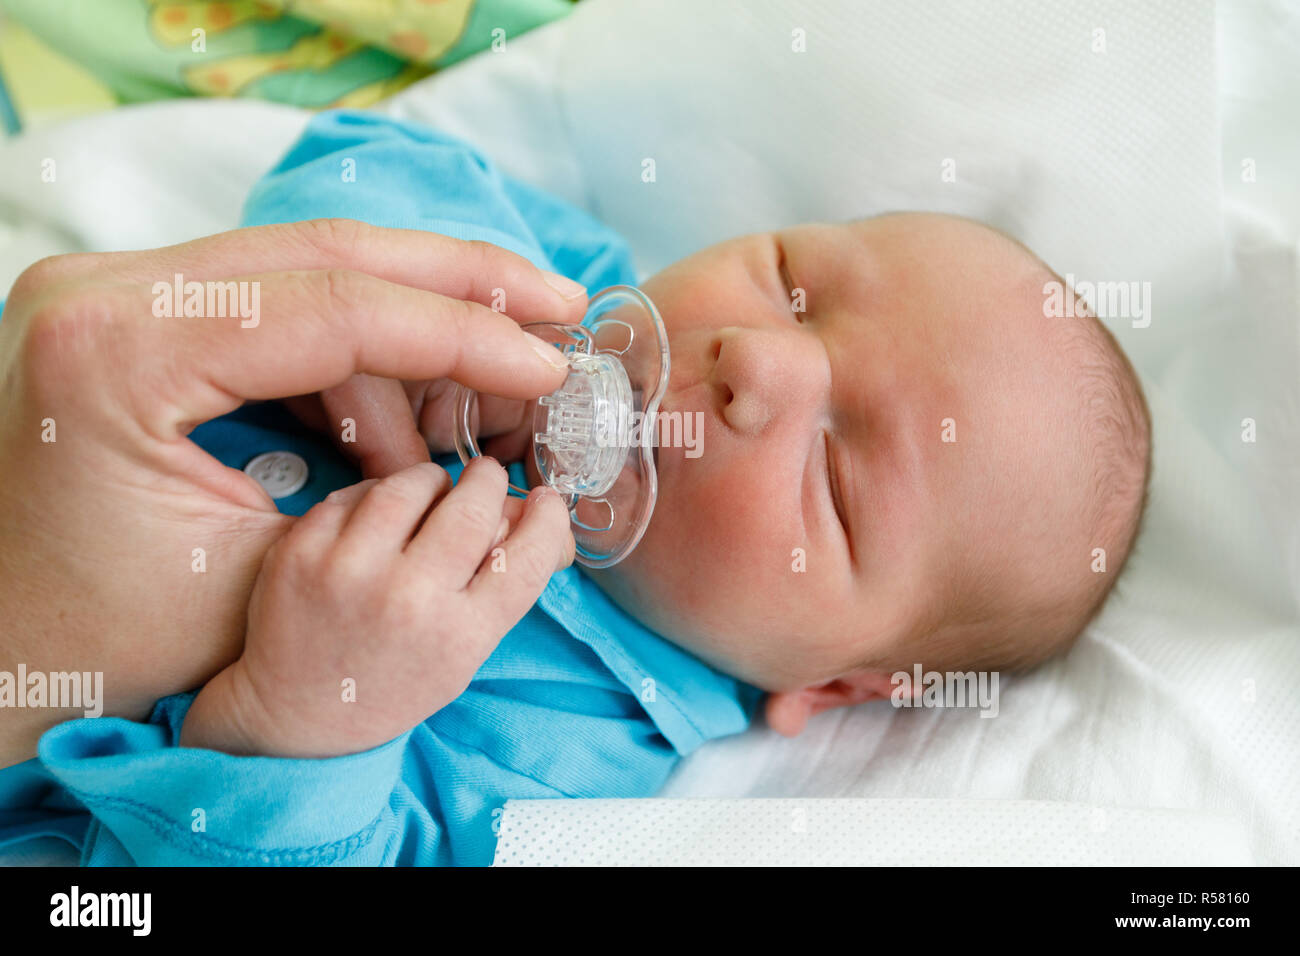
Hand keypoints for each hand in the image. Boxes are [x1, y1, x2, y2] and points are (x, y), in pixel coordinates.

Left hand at [0, 219, 584, 766]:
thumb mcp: (267, 576)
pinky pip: (272, 309)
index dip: (465, 335)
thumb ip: (382, 494)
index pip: (336, 308)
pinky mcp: (128, 313)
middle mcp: (102, 289)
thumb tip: (484, 442)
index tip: (550, 364)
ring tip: (474, 420)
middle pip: (328, 251)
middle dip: (460, 283)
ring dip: (405, 341)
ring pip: (308, 274)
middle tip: (557, 304)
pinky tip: (401, 418)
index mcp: (117, 350)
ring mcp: (108, 290)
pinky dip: (351, 357)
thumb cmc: (101, 640)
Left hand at [181, 459, 573, 756]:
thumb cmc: (390, 685)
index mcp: (459, 636)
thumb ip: (496, 592)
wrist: (294, 714)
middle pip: (473, 507)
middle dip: (487, 482)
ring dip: (430, 481)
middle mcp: (409, 601)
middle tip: (485, 479)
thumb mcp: (459, 657)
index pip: (528, 556)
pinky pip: (356, 494)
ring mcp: (350, 572)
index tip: (547, 502)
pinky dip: (375, 496)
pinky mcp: (302, 551)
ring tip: (431, 491)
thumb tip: (530, 514)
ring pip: (411, 485)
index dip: (548, 519)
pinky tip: (377, 514)